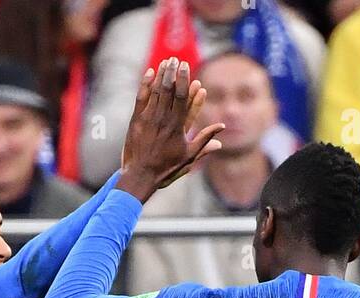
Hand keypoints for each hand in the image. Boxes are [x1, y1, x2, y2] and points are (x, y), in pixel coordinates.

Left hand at [118, 58, 223, 202]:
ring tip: (166, 62)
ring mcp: (148, 119)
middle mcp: (163, 119)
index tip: (185, 67)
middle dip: (172, 72)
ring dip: (161, 75)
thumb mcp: (188, 156)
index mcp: (176, 126)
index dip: (184, 79)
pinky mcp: (136, 121)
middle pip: (168, 89)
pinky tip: (150, 73)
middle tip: (175, 59)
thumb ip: (205, 140)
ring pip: (155, 91)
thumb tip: (222, 129)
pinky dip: (145, 84)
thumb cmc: (166, 168)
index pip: (182, 97)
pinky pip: (141, 98)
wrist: (141, 176)